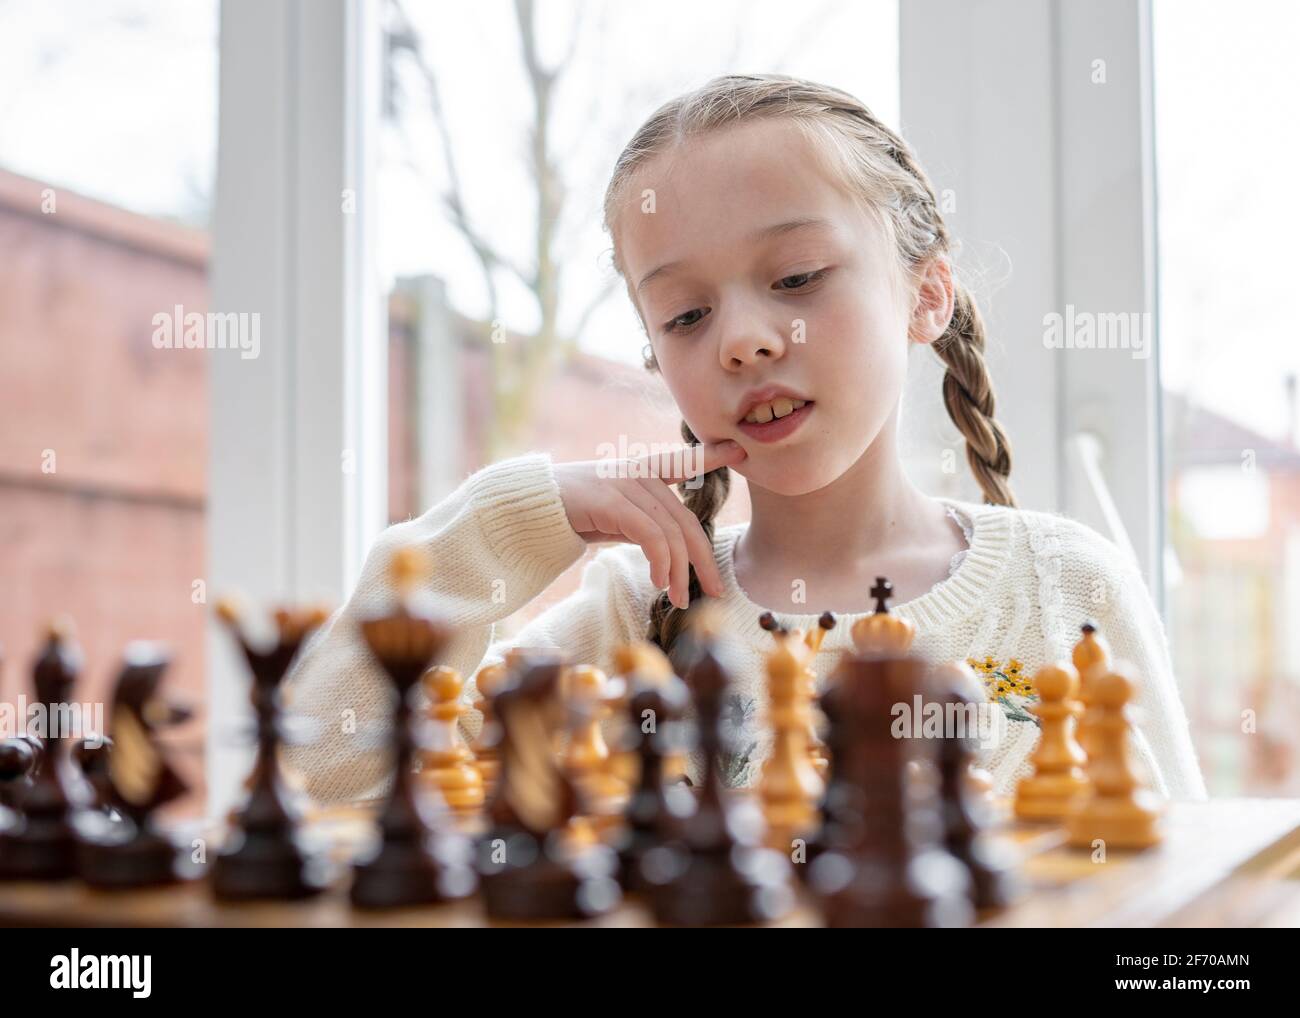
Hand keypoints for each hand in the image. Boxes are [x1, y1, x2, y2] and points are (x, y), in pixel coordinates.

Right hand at [554, 441, 747, 608]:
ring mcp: (625, 484)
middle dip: (703, 558)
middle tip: (715, 590)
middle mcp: (638, 474)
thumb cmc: (568, 514)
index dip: (711, 455)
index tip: (739, 450)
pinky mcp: (612, 501)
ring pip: (671, 533)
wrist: (526, 508)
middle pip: (685, 519)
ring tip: (680, 598)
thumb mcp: (612, 515)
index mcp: (640, 472)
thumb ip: (641, 522)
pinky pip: (651, 536)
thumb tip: (668, 553)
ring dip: (679, 572)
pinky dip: (661, 563)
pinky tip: (659, 582)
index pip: (681, 461)